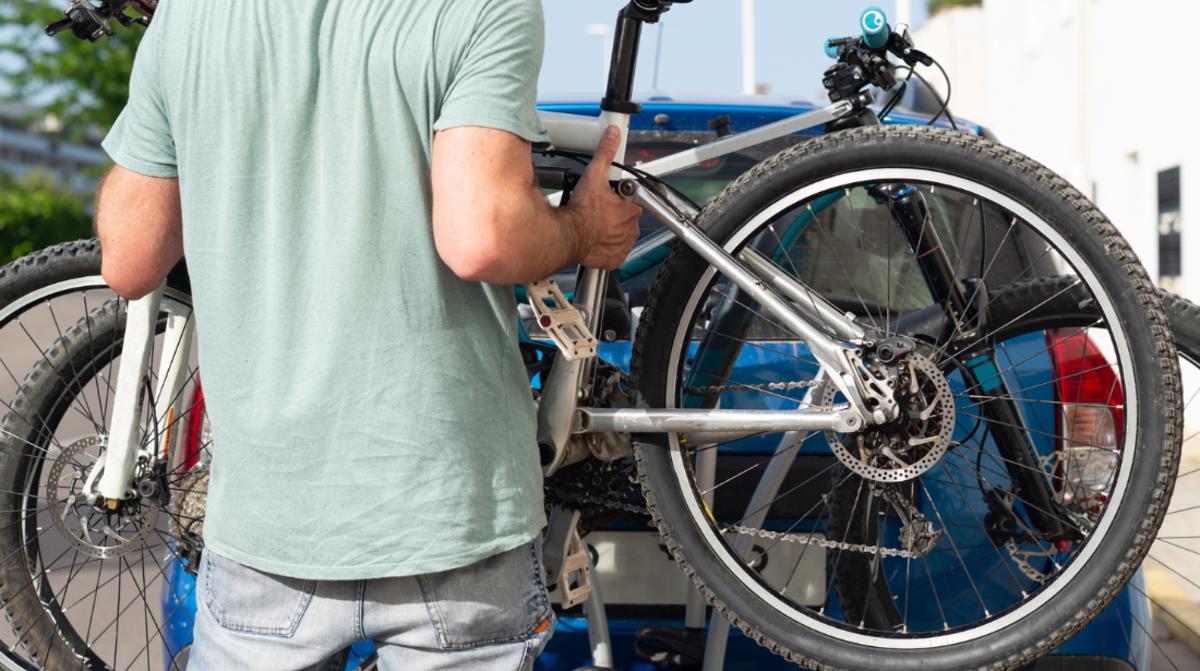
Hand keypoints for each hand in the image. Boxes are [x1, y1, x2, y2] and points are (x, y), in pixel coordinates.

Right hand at [566, 125, 642, 269]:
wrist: (569, 237)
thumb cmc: (582, 211)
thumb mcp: (594, 175)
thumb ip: (605, 153)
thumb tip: (613, 135)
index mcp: (632, 209)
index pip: (631, 198)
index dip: (618, 196)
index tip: (606, 196)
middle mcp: (632, 228)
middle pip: (625, 216)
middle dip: (613, 213)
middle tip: (596, 210)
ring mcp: (623, 245)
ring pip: (620, 234)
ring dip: (610, 229)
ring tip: (593, 223)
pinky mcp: (614, 258)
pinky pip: (614, 252)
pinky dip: (606, 247)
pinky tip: (595, 239)